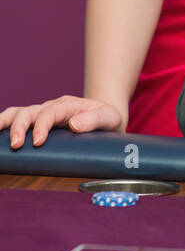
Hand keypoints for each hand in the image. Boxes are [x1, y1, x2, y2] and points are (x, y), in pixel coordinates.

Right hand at [0, 96, 126, 147]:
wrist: (105, 117)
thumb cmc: (106, 118)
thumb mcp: (108, 117)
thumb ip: (94, 120)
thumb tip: (74, 125)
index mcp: (68, 105)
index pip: (50, 112)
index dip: (42, 125)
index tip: (37, 141)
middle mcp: (52, 107)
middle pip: (29, 112)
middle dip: (19, 127)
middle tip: (16, 145)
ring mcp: (42, 114)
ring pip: (18, 113)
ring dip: (5, 122)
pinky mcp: (37, 123)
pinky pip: (17, 119)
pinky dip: (5, 124)